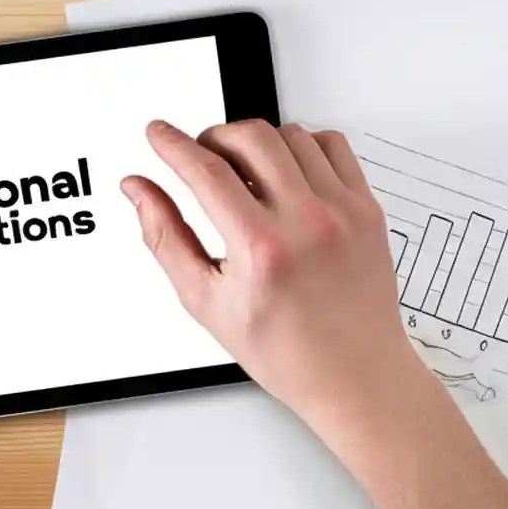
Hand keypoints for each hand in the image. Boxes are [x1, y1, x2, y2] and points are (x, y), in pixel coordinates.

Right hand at [122, 119, 424, 422]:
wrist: (355, 375)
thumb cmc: (286, 351)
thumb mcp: (206, 301)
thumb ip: (166, 237)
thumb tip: (140, 191)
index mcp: (262, 249)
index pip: (206, 171)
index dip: (172, 144)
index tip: (159, 133)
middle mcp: (307, 222)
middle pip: (249, 138)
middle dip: (212, 137)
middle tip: (200, 156)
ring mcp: (343, 211)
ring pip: (291, 134)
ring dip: (256, 141)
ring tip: (244, 171)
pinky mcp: (367, 207)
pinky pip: (333, 146)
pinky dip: (303, 146)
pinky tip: (287, 171)